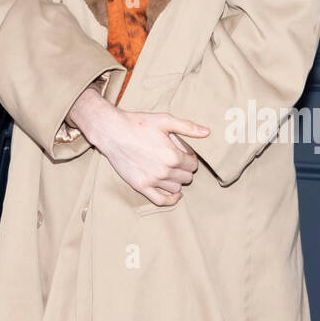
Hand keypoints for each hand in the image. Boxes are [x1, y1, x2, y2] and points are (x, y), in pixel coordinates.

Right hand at [66, 88, 205, 206]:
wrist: (112, 131)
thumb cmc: (138, 123)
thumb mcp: (164, 120)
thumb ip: (187, 127)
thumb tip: (207, 132)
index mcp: (172, 155)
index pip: (193, 165)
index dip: (191, 159)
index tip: (185, 154)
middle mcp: (164, 171)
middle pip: (186, 177)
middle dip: (185, 169)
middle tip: (178, 161)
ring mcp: (152, 180)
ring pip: (176, 188)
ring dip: (177, 181)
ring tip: (172, 172)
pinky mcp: (140, 186)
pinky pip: (160, 200)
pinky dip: (170, 199)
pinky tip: (174, 194)